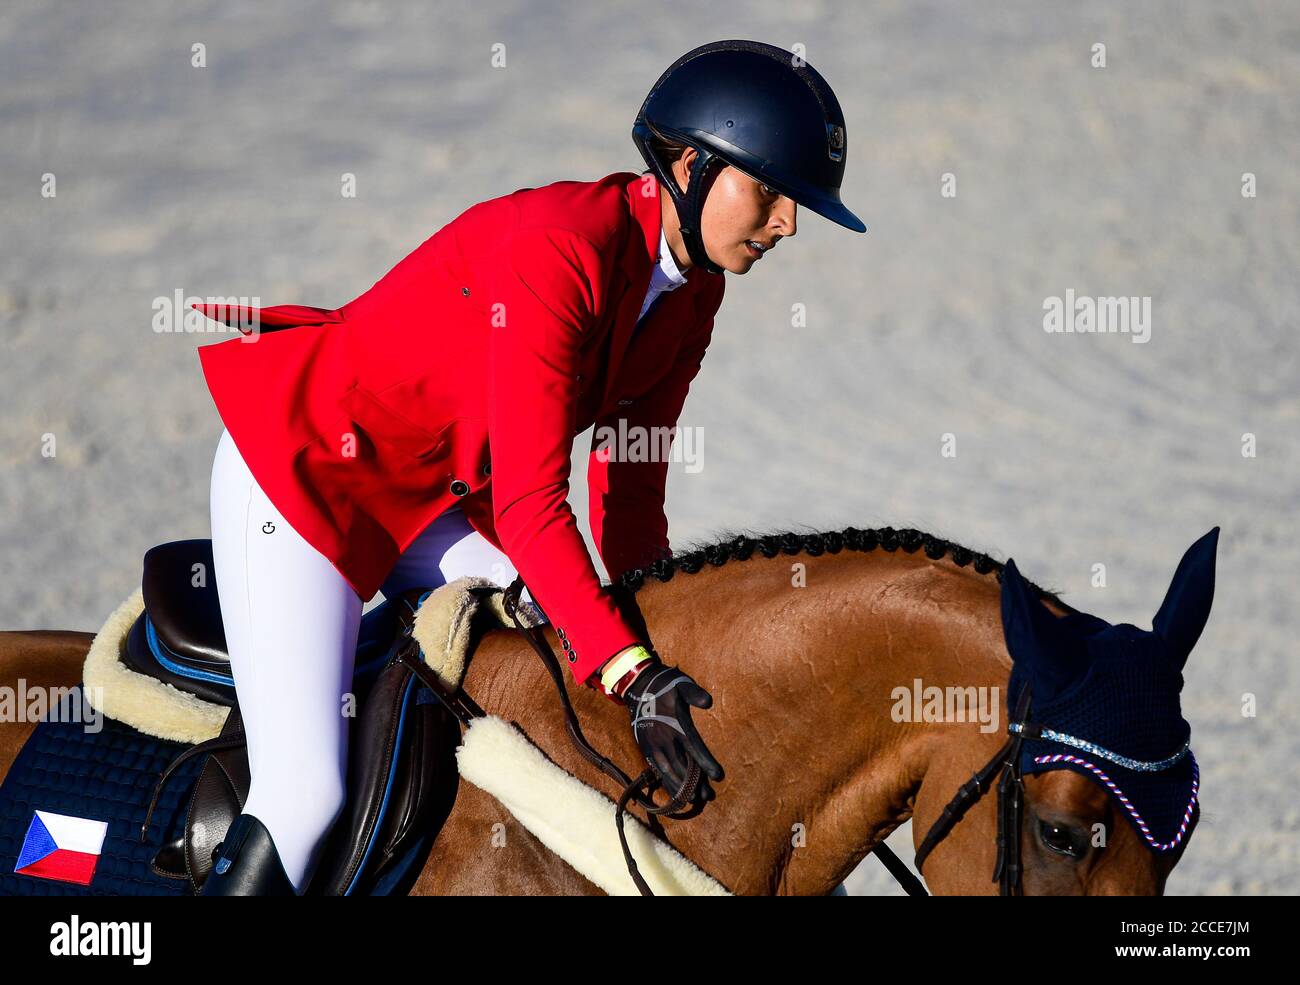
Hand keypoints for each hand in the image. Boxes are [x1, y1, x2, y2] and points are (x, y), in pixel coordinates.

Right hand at [621, 662, 723, 803]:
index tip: (719, 776)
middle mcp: (664, 738)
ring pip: (669, 772)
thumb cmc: (666, 686)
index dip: (706, 763)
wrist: (638, 687)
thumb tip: (709, 702)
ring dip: (682, 787)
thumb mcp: (683, 685)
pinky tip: (676, 793)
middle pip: (682, 766)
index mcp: (676, 724)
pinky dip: (667, 782)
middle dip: (696, 783)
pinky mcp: (646, 748)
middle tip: (710, 796)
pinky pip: (657, 770)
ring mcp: (653, 745)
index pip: (694, 748)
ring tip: (696, 799)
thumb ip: (695, 694)